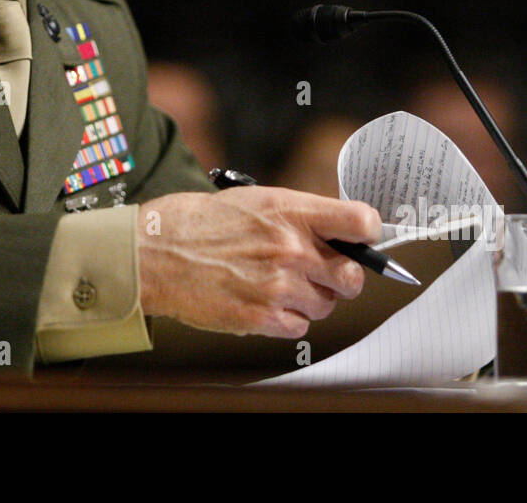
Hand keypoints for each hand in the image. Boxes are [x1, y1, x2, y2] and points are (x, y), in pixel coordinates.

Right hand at [136, 187, 380, 338]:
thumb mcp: (257, 200)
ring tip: (277, 285)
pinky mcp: (262, 317)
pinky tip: (263, 301)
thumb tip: (339, 232)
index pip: (361, 222)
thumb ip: (300, 216)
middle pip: (352, 276)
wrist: (158, 252)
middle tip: (322, 274)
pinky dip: (287, 319)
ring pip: (325, 305)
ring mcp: (278, 285)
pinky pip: (300, 327)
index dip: (368, 234)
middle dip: (341, 278)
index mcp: (291, 212)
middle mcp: (291, 249)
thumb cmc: (204, 222)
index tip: (362, 240)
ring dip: (309, 300)